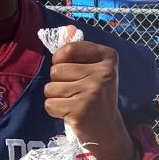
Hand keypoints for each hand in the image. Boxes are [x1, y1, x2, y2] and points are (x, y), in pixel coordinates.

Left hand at [46, 39, 135, 159]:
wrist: (108, 130)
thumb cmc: (97, 97)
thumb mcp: (94, 70)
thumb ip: (78, 50)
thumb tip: (68, 28)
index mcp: (109, 57)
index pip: (67, 49)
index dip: (61, 62)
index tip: (73, 73)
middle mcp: (104, 72)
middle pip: (56, 70)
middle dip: (59, 83)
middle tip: (76, 93)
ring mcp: (93, 91)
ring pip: (50, 87)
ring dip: (56, 98)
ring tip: (73, 103)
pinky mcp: (81, 110)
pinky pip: (49, 104)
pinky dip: (55, 111)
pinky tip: (70, 113)